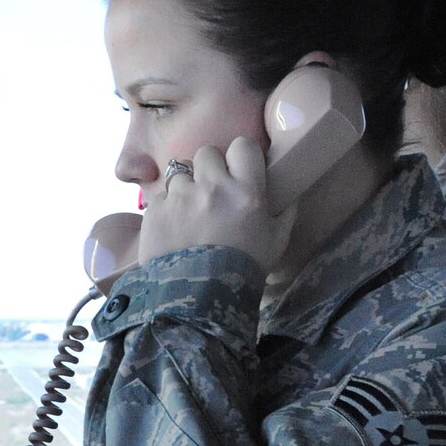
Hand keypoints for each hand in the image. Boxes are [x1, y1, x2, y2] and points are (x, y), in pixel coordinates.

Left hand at [137, 137, 292, 277]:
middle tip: (211, 191)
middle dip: (209, 168)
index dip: (239, 156)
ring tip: (189, 212)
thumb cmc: (243, 269)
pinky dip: (166, 209)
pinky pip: (160, 197)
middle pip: (207, 152)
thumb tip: (290, 193)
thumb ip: (285, 213)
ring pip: (180, 173)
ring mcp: (180, 197)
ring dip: (186, 187)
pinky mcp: (155, 211)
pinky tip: (173, 228)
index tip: (237, 170)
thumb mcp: (276, 242)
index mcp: (245, 192)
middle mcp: (212, 188)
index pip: (242, 145)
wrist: (198, 300)